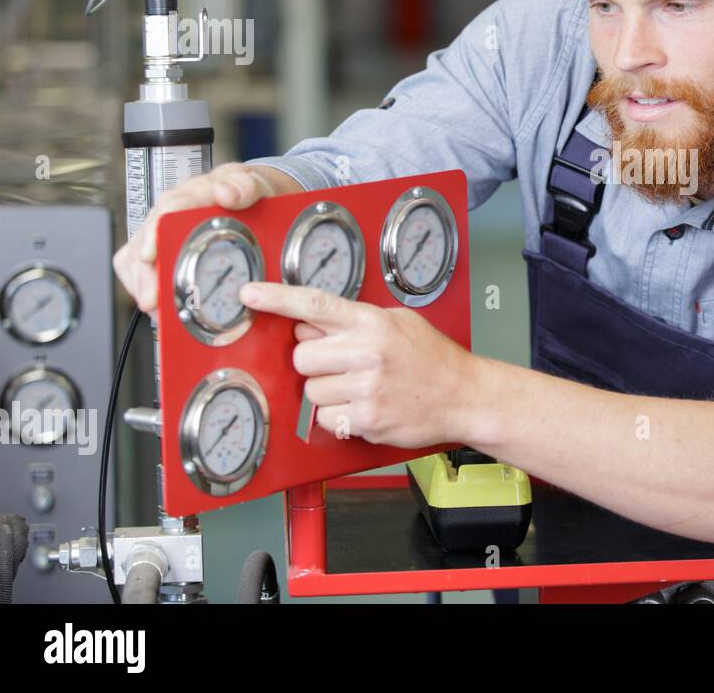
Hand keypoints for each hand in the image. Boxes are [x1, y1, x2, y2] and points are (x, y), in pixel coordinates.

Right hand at [112, 162, 294, 312]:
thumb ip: (244, 188)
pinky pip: (138, 265)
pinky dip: (142, 286)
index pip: (168, 209)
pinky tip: (155, 302)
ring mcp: (163, 228)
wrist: (248, 194)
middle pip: (146, 240)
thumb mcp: (254, 185)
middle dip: (146, 272)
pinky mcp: (160, 245)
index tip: (149, 256)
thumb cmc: (246, 191)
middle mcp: (172, 210)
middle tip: (152, 298)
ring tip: (156, 309)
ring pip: (137, 256)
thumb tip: (227, 193)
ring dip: (143, 284)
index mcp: (195, 193)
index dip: (155, 233)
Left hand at [238, 281, 474, 448]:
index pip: (316, 304)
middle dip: (315, 362)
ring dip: (327, 392)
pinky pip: (325, 418)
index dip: (277, 298)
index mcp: (373, 323)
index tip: (249, 293)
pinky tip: (364, 406)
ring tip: (359, 387)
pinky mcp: (366, 420)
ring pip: (310, 391)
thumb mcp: (398, 322)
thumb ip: (354, 320)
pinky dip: (338, 416)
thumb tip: (307, 322)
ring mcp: (367, 388)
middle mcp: (368, 352)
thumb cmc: (431, 358)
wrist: (464, 395)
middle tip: (341, 364)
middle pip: (302, 356)